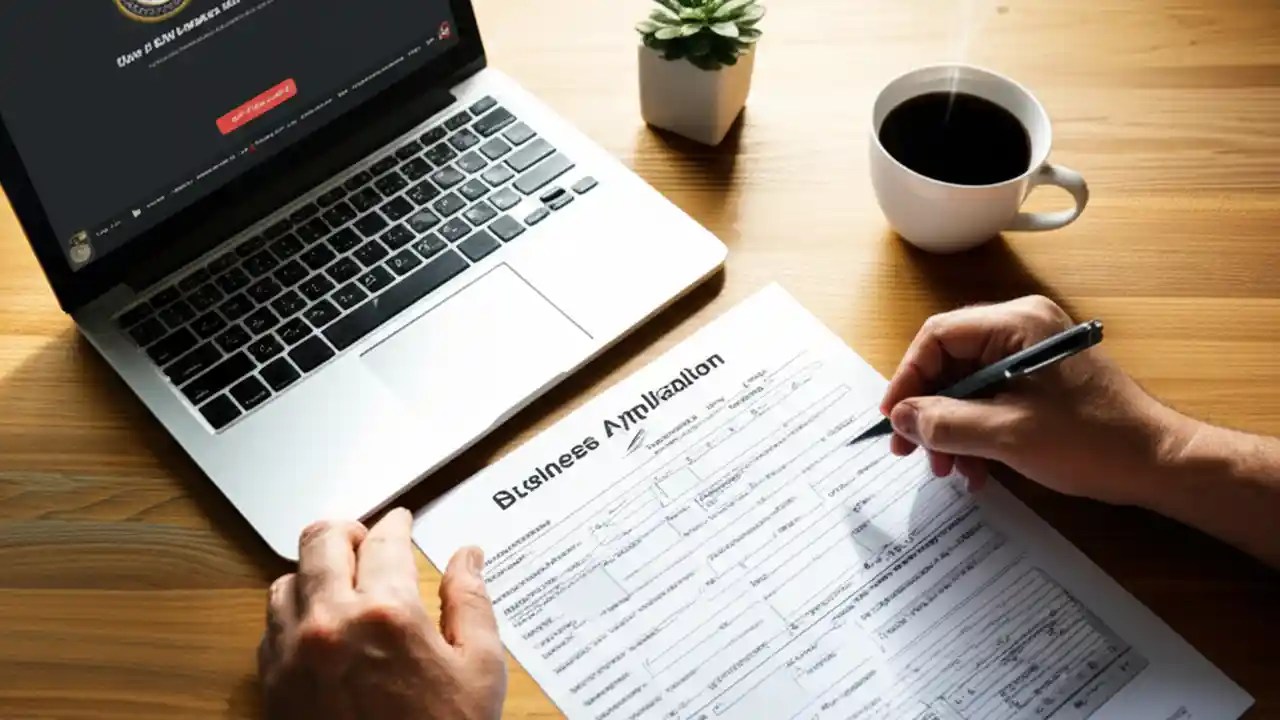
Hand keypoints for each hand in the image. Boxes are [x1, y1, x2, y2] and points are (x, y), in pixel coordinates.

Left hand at [258, 509, 506, 719]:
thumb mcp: (479, 670)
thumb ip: (471, 603)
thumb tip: (468, 556)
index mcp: (389, 613)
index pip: (385, 539)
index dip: (397, 523)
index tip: (402, 522)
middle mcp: (332, 622)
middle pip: (322, 540)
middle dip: (347, 530)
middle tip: (365, 538)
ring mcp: (294, 652)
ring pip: (286, 578)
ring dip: (314, 570)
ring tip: (340, 580)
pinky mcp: (272, 683)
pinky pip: (270, 624)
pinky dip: (292, 610)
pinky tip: (318, 623)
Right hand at [880, 295, 1187, 505]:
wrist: (1158, 463)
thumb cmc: (1092, 441)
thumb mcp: (1007, 435)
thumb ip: (944, 423)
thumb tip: (900, 418)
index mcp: (1016, 324)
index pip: (937, 337)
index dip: (907, 379)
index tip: (893, 420)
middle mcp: (1022, 329)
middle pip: (950, 363)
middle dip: (930, 412)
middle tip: (912, 451)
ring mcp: (1032, 355)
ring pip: (967, 387)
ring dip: (951, 429)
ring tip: (950, 468)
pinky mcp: (1040, 381)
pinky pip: (991, 399)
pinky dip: (976, 432)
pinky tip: (977, 468)